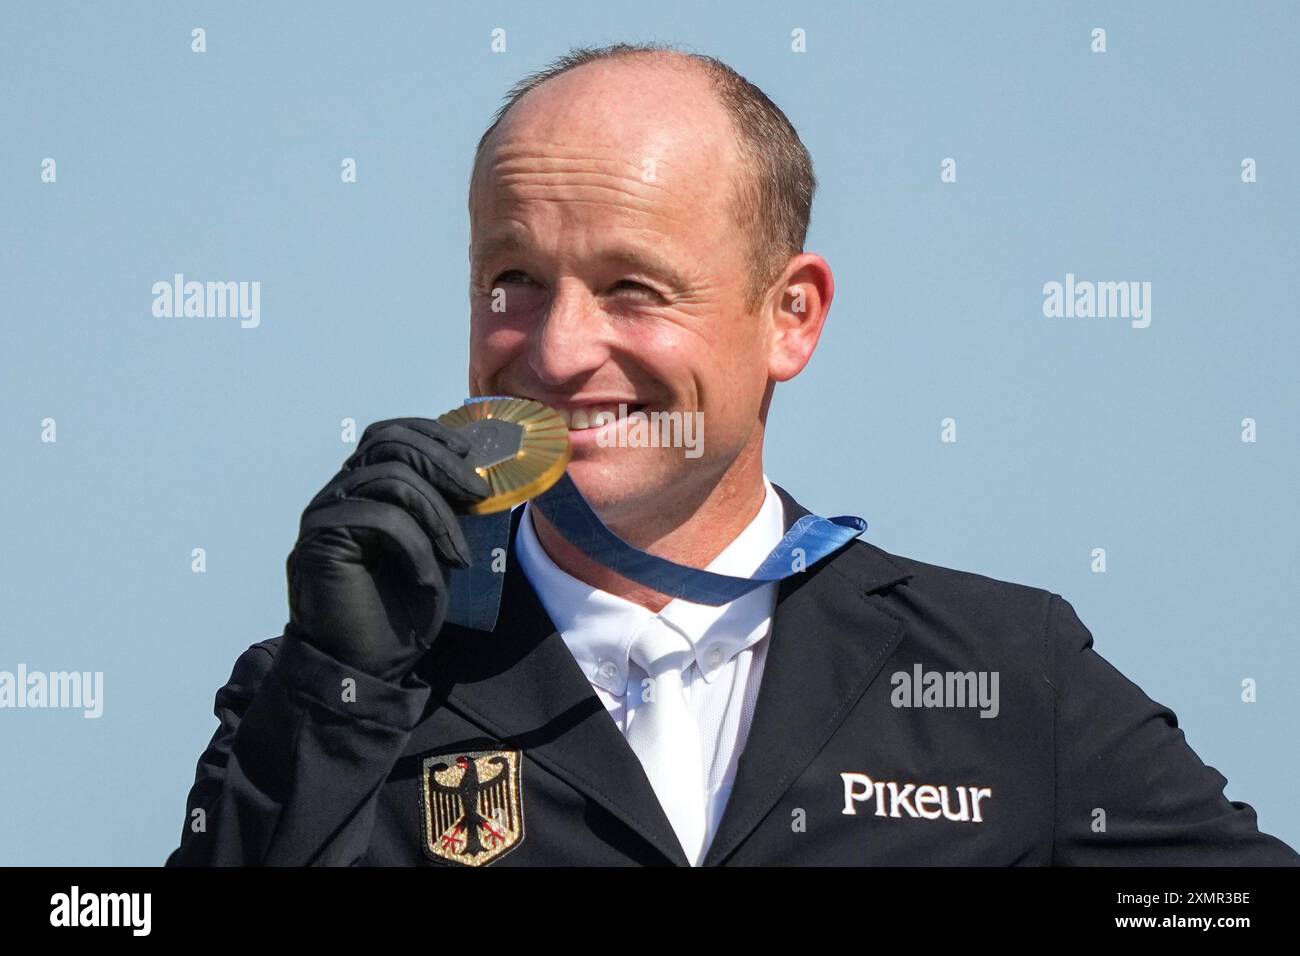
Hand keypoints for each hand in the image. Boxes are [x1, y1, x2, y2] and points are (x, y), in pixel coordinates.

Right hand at [284, 417, 489, 682]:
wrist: (364, 666)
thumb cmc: (398, 611)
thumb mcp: (434, 547)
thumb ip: (440, 505)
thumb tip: (474, 467)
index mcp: (362, 488)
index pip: (389, 433)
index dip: (431, 434)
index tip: (470, 454)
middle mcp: (339, 492)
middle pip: (390, 442)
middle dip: (444, 464)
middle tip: (480, 497)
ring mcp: (325, 512)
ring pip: (390, 477)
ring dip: (438, 514)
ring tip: (459, 556)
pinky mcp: (322, 539)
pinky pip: (381, 518)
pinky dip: (418, 546)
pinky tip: (431, 578)